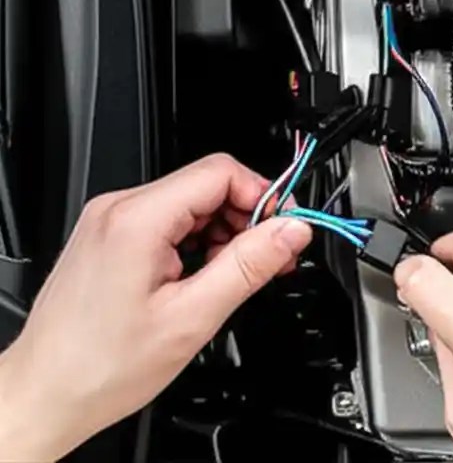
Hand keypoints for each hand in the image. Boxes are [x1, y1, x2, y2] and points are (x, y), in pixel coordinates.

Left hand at [0, 154, 312, 461]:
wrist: (47, 393)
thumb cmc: (101, 365)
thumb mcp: (193, 316)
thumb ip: (249, 265)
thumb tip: (292, 230)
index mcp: (137, 220)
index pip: (220, 172)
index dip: (264, 196)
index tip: (286, 228)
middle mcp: (118, 210)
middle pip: (208, 185)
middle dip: (248, 219)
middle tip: (271, 259)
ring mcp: (110, 223)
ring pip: (191, 203)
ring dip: (225, 233)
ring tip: (238, 276)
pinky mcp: (109, 238)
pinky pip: (169, 222)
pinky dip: (198, 243)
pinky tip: (207, 278)